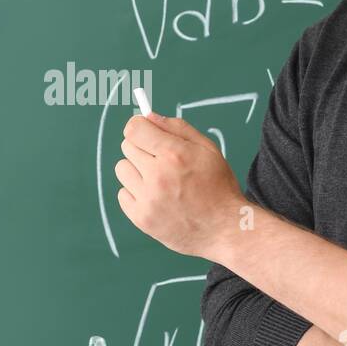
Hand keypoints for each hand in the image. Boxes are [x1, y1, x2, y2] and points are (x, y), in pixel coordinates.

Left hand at [114, 111, 246, 257]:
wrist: (224, 229)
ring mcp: (147, 199)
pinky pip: (122, 194)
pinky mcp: (141, 218)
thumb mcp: (208, 149)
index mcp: (175, 154)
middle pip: (127, 146)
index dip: (139, 127)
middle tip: (160, 160)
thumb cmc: (218, 187)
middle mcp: (158, 176)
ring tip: (158, 180)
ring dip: (136, 171)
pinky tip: (156, 197)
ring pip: (122, 169)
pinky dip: (135, 193)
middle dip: (142, 148)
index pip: (134, 129)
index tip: (145, 132)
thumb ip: (177, 128)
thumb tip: (149, 116)